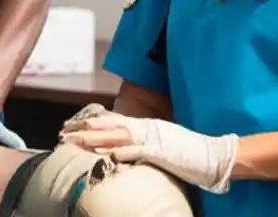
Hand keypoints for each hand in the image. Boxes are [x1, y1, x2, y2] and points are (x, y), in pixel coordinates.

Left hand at [59, 105, 237, 193]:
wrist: (214, 156)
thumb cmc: (189, 153)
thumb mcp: (161, 144)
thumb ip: (142, 144)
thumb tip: (122, 149)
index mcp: (145, 126)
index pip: (111, 122)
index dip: (90, 123)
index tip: (70, 126)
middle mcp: (145, 128)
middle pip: (108, 127)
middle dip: (83, 131)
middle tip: (62, 134)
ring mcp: (152, 139)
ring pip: (116, 137)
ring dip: (95, 140)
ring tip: (75, 142)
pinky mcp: (161, 152)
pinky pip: (137, 152)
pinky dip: (122, 153)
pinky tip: (107, 155)